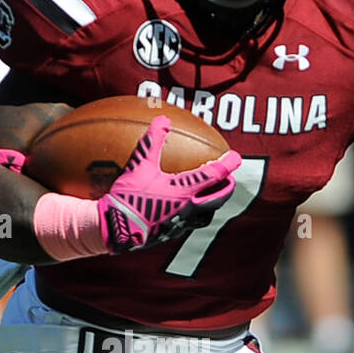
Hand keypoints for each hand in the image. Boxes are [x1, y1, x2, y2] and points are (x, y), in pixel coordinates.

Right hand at [97, 115, 238, 252]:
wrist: (117, 230)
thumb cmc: (128, 197)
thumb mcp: (139, 166)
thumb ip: (153, 141)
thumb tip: (163, 118)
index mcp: (185, 190)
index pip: (214, 174)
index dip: (228, 164)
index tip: (236, 157)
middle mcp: (189, 208)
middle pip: (219, 198)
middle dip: (227, 187)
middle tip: (230, 179)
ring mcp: (182, 224)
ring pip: (207, 215)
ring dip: (214, 204)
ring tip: (212, 195)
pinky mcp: (172, 234)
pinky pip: (192, 224)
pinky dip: (196, 215)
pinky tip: (186, 210)